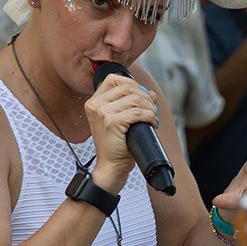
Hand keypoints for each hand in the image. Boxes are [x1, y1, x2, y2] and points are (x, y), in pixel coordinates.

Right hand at [83, 72, 160, 192]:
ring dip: (150, 108)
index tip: (142, 95)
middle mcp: (95, 105)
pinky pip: (138, 112)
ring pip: (135, 99)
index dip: (132, 84)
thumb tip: (151, 93)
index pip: (113, 79)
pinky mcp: (112, 122)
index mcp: (93, 103)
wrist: (110, 167)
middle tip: (152, 109)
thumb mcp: (121, 120)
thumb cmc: (116, 146)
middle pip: (128, 87)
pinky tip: (152, 123)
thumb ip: (132, 104)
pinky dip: (150, 116)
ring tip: (153, 118)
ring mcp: (102, 113)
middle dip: (145, 96)